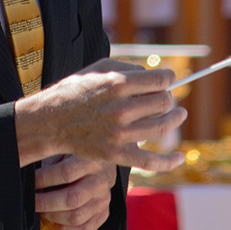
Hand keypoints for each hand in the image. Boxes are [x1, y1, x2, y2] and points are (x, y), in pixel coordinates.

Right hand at [15, 57, 186, 171]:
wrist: (50, 122)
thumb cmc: (74, 92)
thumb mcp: (97, 69)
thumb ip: (126, 68)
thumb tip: (154, 76)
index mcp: (117, 84)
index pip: (160, 81)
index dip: (169, 78)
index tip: (169, 79)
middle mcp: (121, 109)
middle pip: (163, 102)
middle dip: (168, 97)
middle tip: (166, 97)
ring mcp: (120, 133)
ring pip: (162, 127)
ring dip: (175, 120)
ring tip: (179, 115)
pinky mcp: (117, 154)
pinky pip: (151, 161)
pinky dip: (169, 161)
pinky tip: (180, 157)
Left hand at [34, 155, 116, 229]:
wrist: (103, 163)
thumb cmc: (80, 156)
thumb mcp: (65, 150)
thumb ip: (51, 162)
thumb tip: (30, 174)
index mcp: (91, 161)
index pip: (66, 173)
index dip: (44, 179)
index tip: (31, 182)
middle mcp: (99, 182)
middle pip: (71, 199)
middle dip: (45, 203)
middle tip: (33, 201)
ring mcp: (103, 200)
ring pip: (76, 217)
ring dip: (53, 217)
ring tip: (43, 211)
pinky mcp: (103, 213)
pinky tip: (56, 223)